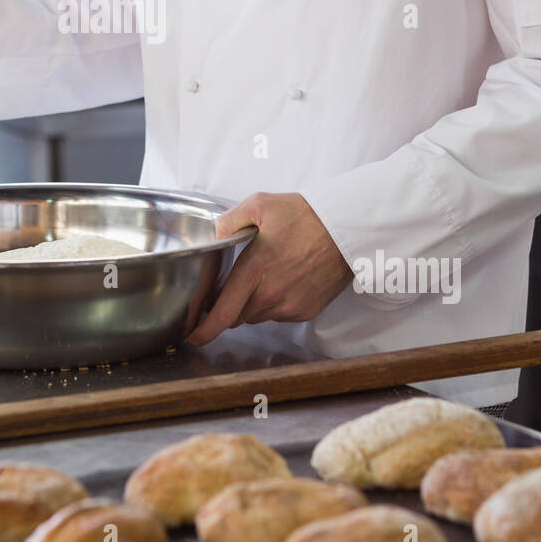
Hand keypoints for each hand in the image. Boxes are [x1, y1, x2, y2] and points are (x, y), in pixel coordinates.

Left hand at [187, 191, 352, 346]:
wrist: (347, 228)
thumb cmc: (306, 215)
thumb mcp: (260, 205)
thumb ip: (230, 220)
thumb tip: (214, 233)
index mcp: (254, 271)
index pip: (223, 312)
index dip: (205, 329)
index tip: (193, 336)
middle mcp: (271, 295)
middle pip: (237, 315)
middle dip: (229, 306)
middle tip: (232, 286)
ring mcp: (291, 306)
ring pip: (258, 315)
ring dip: (252, 304)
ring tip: (263, 277)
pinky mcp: (307, 311)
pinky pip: (280, 315)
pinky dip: (275, 304)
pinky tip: (283, 281)